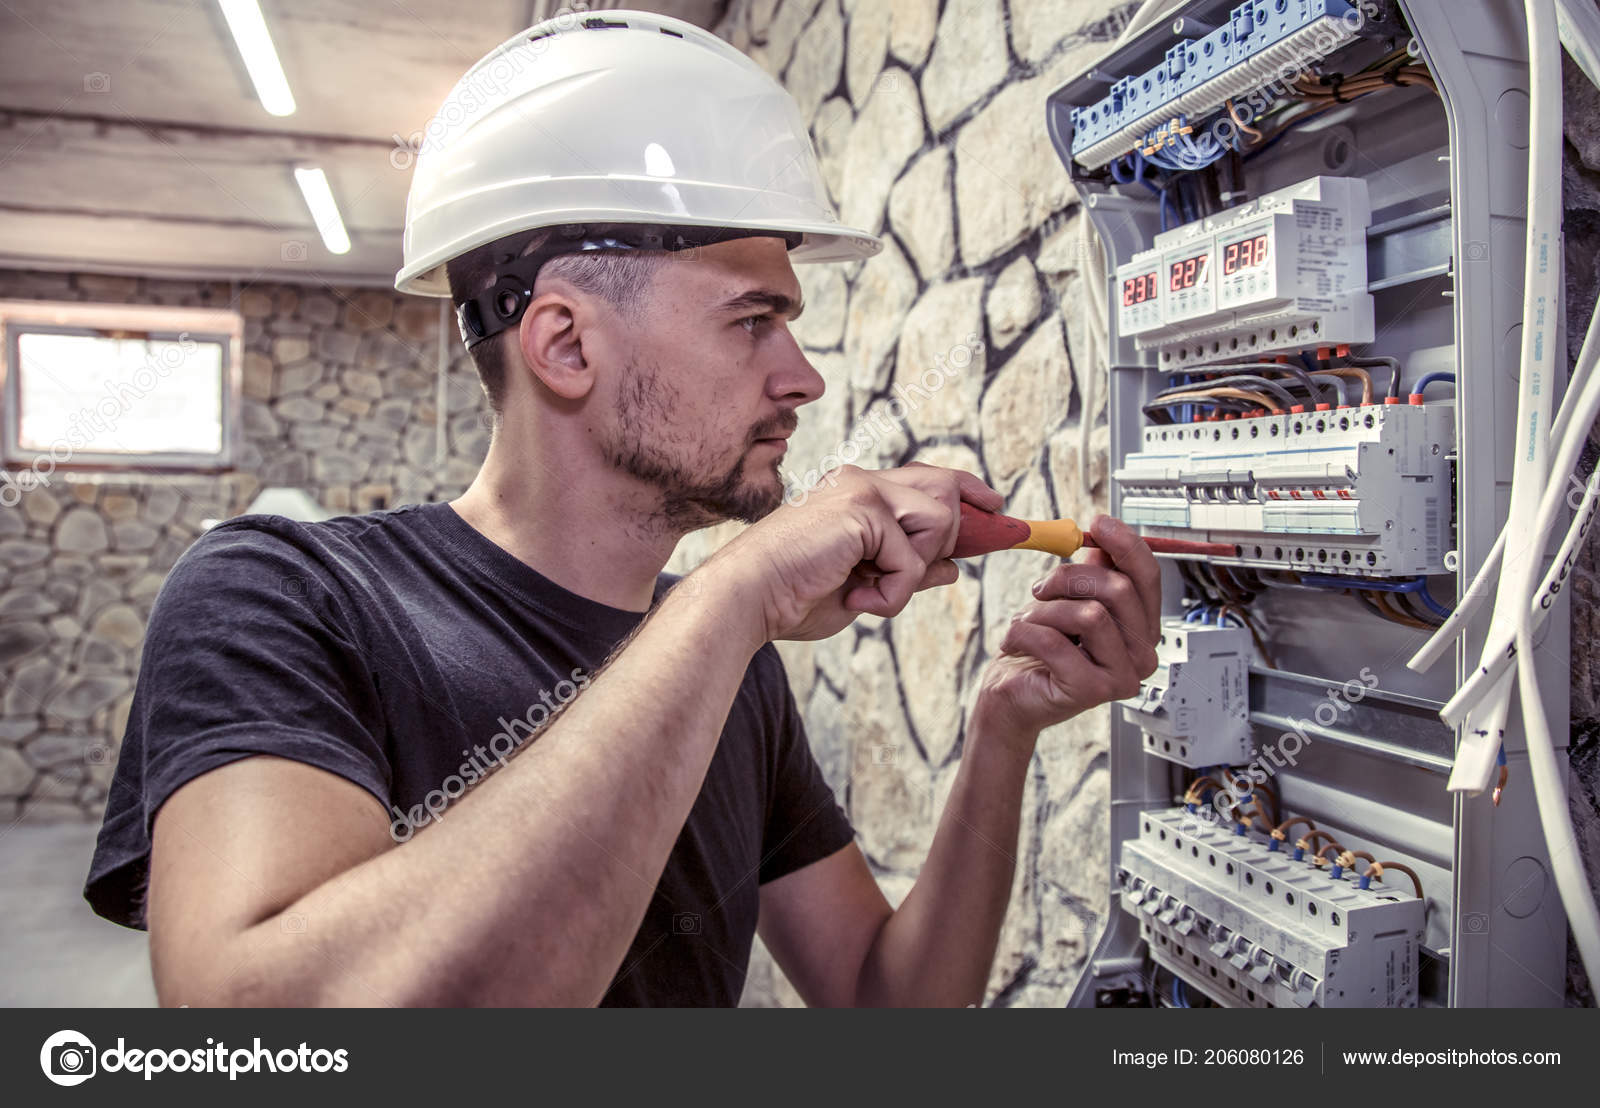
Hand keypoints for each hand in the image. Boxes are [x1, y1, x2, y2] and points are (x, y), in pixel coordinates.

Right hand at [699, 463, 1002, 642]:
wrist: (747, 598)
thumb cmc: (792, 597)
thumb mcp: (864, 585)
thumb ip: (906, 569)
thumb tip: (952, 567)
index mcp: (855, 492)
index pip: (927, 477)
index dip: (967, 490)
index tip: (997, 507)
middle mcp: (860, 481)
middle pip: (944, 489)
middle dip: (950, 538)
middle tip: (905, 580)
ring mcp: (862, 489)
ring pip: (939, 520)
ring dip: (914, 571)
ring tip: (872, 592)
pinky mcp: (863, 509)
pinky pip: (913, 558)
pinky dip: (894, 593)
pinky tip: (857, 600)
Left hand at [971, 514, 1161, 746]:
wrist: (1012, 694)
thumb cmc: (1039, 649)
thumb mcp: (1067, 600)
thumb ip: (1094, 572)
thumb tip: (1104, 536)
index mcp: (1142, 628)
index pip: (1148, 577)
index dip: (1125, 545)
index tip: (1097, 523)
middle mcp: (1142, 654)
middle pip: (1119, 590)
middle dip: (1070, 578)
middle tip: (1041, 588)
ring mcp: (1122, 676)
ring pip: (1089, 614)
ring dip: (1045, 610)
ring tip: (1028, 622)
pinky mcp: (1092, 691)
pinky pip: (1056, 642)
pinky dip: (1025, 633)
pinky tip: (1014, 641)